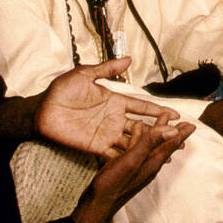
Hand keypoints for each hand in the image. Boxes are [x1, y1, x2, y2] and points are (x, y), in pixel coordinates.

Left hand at [36, 57, 181, 156]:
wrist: (42, 111)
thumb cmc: (61, 91)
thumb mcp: (85, 74)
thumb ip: (107, 69)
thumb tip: (128, 59)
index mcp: (115, 101)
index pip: (141, 106)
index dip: (158, 110)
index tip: (176, 115)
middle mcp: (115, 118)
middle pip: (143, 126)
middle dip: (161, 131)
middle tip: (180, 136)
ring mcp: (107, 134)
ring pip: (134, 141)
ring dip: (150, 146)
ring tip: (169, 152)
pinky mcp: (97, 147)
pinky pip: (116, 154)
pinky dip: (130, 158)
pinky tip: (144, 163)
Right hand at [71, 119, 193, 222]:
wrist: (97, 204)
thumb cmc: (113, 185)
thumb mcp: (133, 160)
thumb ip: (151, 143)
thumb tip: (174, 130)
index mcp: (152, 162)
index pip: (171, 144)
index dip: (182, 133)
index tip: (193, 124)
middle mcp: (148, 164)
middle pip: (164, 144)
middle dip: (172, 131)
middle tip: (182, 121)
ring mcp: (138, 166)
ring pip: (151, 145)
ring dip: (156, 132)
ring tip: (161, 120)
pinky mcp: (127, 167)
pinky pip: (138, 148)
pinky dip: (140, 138)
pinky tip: (136, 132)